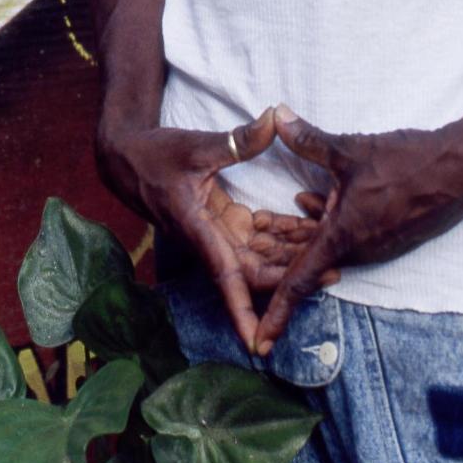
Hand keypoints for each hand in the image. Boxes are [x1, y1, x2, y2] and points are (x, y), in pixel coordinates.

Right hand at [97, 110, 329, 355]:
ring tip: (330, 249)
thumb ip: (238, 140)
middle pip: (257, 270)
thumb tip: (273, 120)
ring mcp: (219, 232)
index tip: (258, 342)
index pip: (227, 278)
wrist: (128, 157)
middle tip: (334, 271)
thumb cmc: (154, 155)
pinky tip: (308, 227)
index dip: (244, 311)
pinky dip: (281, 233)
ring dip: (292, 254)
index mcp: (200, 230)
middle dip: (292, 275)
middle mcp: (212, 240)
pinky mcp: (223, 221)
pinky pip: (258, 236)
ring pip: (262, 255)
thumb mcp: (196, 146)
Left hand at [248, 109, 462, 353]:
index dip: (276, 311)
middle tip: (252, 231)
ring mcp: (376, 247)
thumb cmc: (406, 162)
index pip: (299, 281)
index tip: (258, 341)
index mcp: (344, 237)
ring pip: (327, 247)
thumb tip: (276, 115)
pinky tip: (311, 202)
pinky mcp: (387, 238)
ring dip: (302, 234)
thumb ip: (308, 139)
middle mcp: (359, 251)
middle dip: (278, 249)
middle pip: (307, 262)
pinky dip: (324, 225)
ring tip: (272, 217)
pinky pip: (346, 238)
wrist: (460, 172)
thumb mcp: (350, 150)